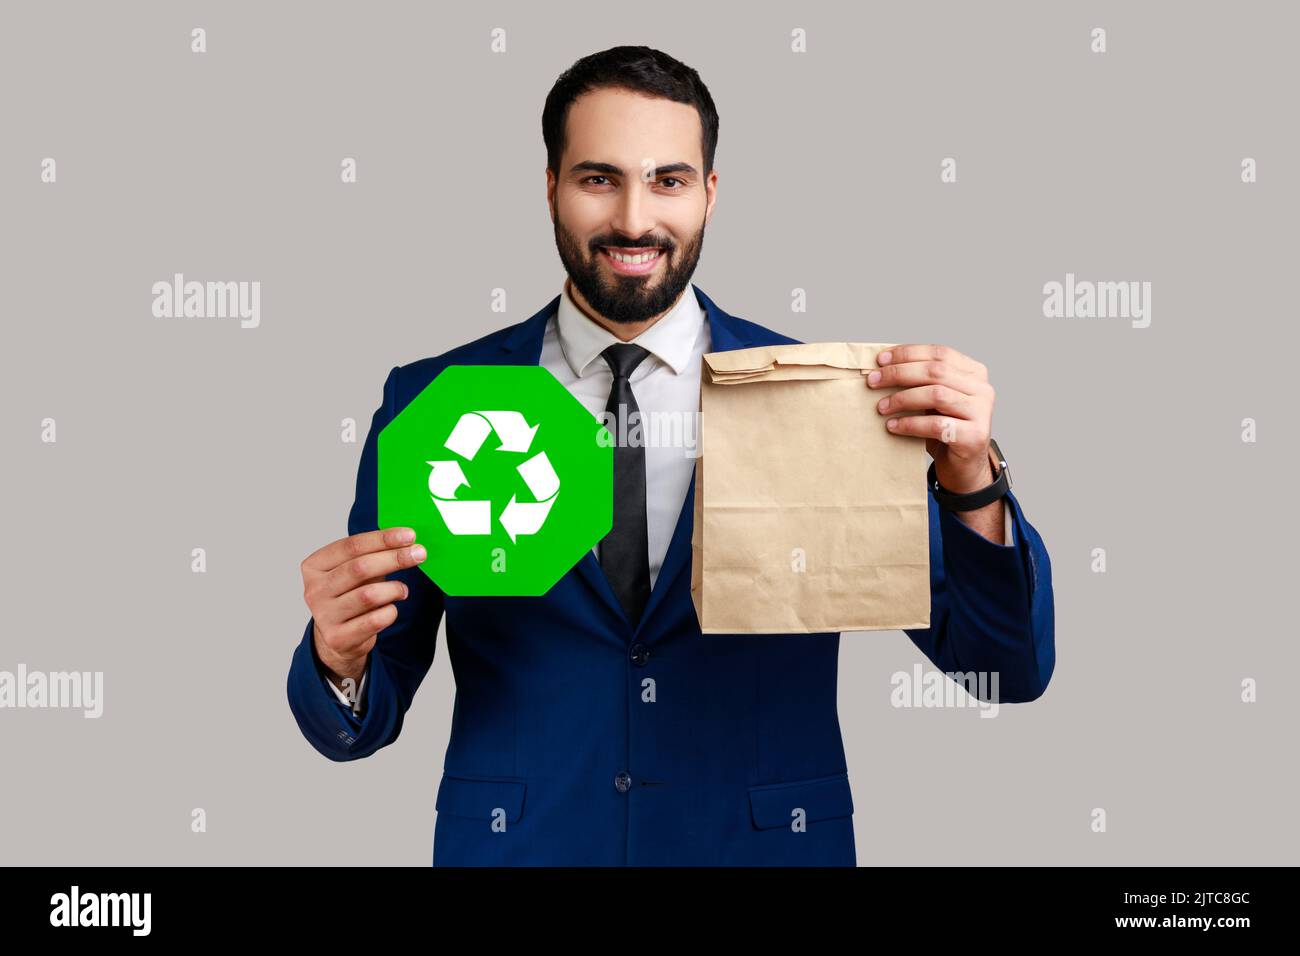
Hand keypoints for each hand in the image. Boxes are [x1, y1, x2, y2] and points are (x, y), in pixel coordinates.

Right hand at [301, 527, 425, 682]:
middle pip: (360, 568)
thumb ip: (373, 555)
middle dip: (394, 558)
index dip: (383, 539)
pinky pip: (375, 620)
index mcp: (314, 566)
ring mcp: (324, 616)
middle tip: (419, 554)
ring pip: (369, 595)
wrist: (338, 636)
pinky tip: (390, 609)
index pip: (351, 546)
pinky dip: (390, 611)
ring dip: (394, 588)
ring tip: (402, 590)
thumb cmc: (350, 594)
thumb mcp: (354, 571)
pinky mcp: (338, 638)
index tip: (410, 535)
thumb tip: (408, 541)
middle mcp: (314, 590)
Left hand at [867, 343, 995, 492]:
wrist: (964, 467)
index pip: (939, 353)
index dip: (908, 354)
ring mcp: (981, 412)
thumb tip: (882, 368)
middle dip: (899, 373)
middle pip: (936, 371)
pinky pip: (936, 424)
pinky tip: (892, 426)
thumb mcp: (934, 400)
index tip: (881, 360)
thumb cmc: (944, 429)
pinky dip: (910, 424)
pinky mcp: (974, 436)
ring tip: (881, 407)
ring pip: (936, 395)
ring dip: (902, 399)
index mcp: (974, 373)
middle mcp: (982, 389)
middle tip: (873, 381)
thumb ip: (920, 382)